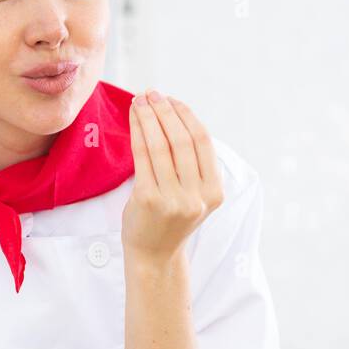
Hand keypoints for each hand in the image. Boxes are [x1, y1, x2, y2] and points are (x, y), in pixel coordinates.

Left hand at [122, 90, 224, 265]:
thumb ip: (192, 165)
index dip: (186, 115)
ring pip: (162, 145)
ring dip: (149, 117)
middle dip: (165, 111)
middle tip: (152, 93)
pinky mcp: (149, 200)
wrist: (153, 255)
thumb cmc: (169, 220)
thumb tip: (174, 114)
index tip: (171, 99)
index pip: (202, 142)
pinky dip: (137, 132)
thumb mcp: (192, 195)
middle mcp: (198, 196)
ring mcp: (174, 200)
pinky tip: (133, 118)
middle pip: (182, 140)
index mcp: (214, 192)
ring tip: (140, 100)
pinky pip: (143, 156)